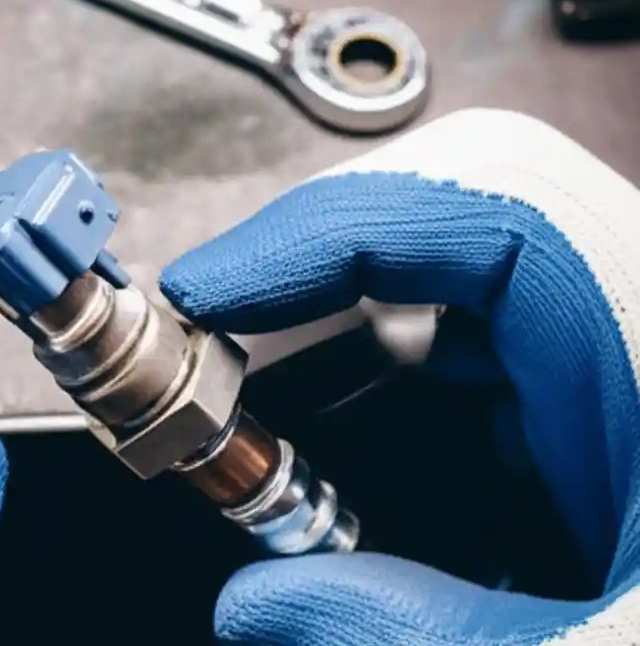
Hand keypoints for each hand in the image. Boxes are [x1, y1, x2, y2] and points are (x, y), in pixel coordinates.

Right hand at [161, 109, 639, 643]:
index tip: (211, 293)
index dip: (312, 232)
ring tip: (284, 421)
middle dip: (317, 285)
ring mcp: (636, 358)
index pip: (469, 205)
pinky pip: (491, 359)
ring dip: (359, 348)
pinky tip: (386, 472)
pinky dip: (410, 398)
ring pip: (461, 291)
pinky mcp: (624, 407)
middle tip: (225, 351)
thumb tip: (265, 608)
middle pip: (448, 225)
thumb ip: (418, 636)